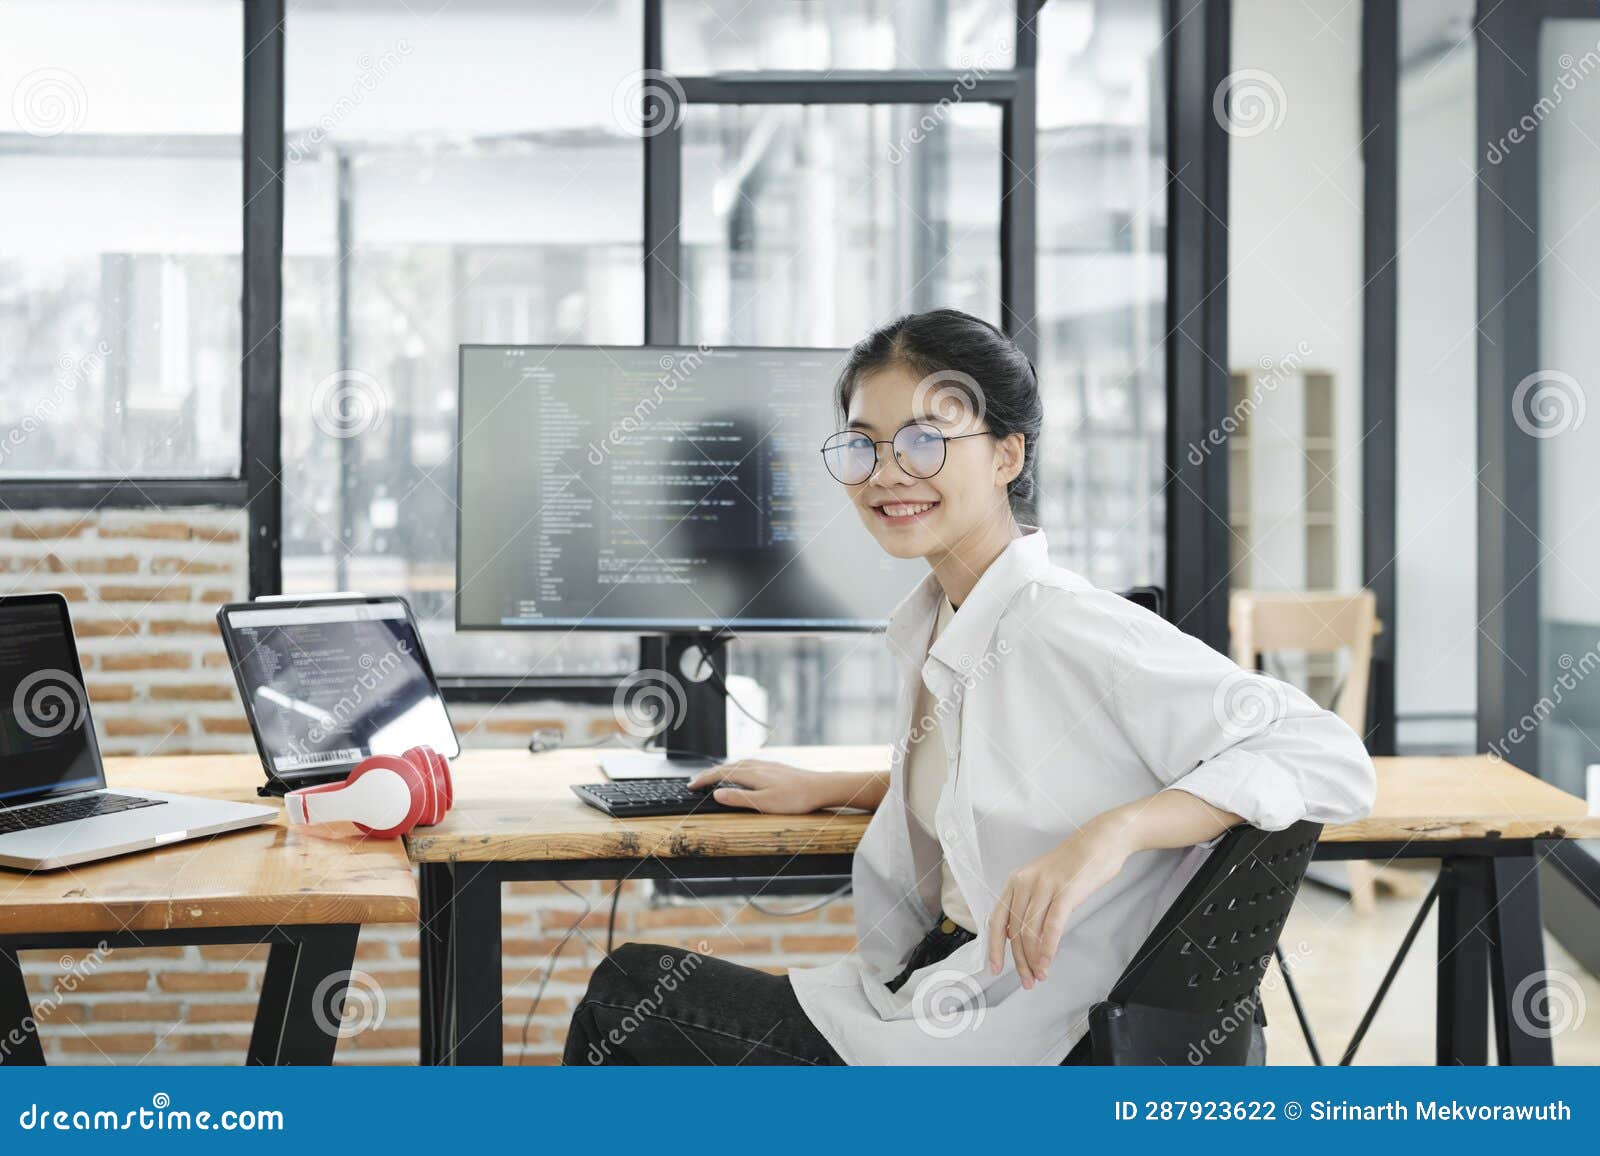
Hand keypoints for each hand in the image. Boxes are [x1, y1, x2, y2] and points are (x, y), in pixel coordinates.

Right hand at [688, 760, 830, 813]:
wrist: (820, 787)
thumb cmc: (795, 798)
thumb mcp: (764, 803)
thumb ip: (739, 799)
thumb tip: (717, 794)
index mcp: (751, 774)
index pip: (720, 774)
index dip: (704, 780)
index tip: (691, 785)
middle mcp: (757, 766)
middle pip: (726, 767)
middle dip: (709, 773)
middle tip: (696, 781)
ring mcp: (766, 766)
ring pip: (737, 764)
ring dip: (721, 770)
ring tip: (713, 776)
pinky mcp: (774, 768)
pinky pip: (748, 764)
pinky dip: (736, 768)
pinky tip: (741, 772)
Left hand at [985, 817, 1134, 988]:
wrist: (1100, 840)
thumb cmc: (1075, 864)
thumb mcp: (1044, 880)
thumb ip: (1032, 904)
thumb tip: (1023, 937)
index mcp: (1016, 881)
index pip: (997, 919)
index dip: (994, 946)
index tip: (995, 967)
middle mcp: (1024, 882)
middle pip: (1014, 930)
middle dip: (1019, 960)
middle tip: (1027, 980)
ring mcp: (1044, 886)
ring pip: (1030, 932)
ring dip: (1034, 959)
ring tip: (1040, 975)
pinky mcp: (1064, 891)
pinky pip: (1051, 927)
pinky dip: (1048, 949)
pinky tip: (1047, 962)